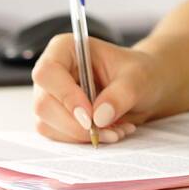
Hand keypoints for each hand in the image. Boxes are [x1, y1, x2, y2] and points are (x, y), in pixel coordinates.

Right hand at [31, 34, 174, 144]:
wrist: (144, 87)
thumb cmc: (139, 73)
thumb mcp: (138, 78)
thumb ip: (120, 94)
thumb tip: (98, 117)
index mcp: (65, 49)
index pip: (48, 72)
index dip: (65, 96)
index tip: (90, 117)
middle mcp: (53, 72)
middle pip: (44, 104)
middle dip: (76, 125)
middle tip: (109, 130)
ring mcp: (51, 96)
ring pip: (47, 124)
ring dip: (82, 135)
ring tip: (116, 130)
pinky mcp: (56, 117)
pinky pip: (58, 135)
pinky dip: (83, 140)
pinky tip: (108, 132)